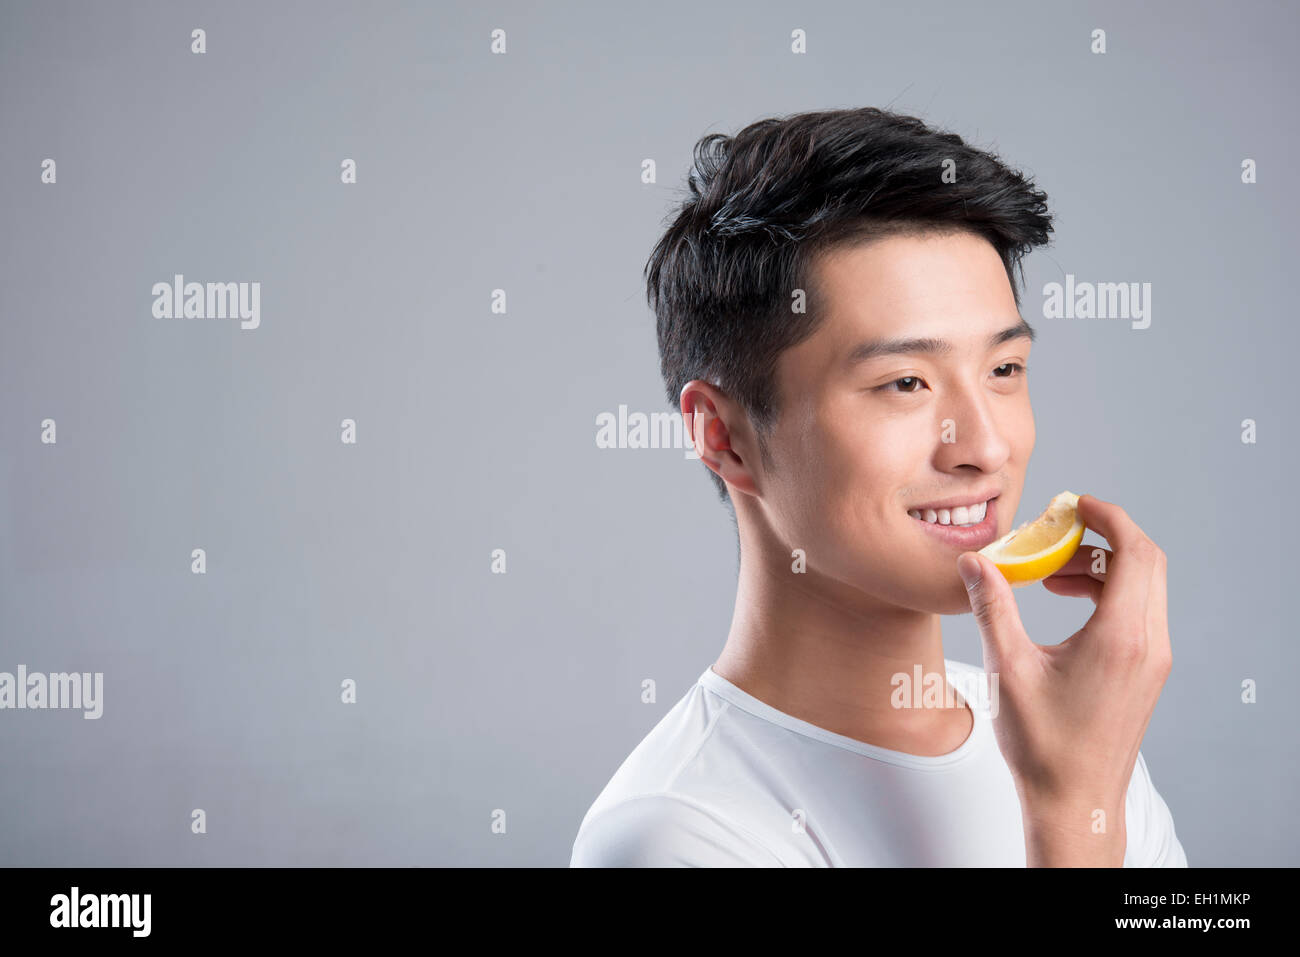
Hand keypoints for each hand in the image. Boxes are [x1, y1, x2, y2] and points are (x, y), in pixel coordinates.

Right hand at [956, 494, 1171, 865]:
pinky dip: (1109, 592)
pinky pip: (1140, 611)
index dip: (1107, 517)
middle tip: (1059, 530)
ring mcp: (1153, 659)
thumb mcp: (1007, 669)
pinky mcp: (1147, 672)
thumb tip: (974, 563)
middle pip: (1147, 561)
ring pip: (1144, 586)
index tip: (1074, 504)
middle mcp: (1148, 644)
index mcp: (1120, 637)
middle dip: (1104, 536)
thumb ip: (991, 608)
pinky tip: (1066, 603)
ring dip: (1103, 566)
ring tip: (1050, 573)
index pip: (1133, 551)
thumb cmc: (1043, 745)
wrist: (1074, 801)